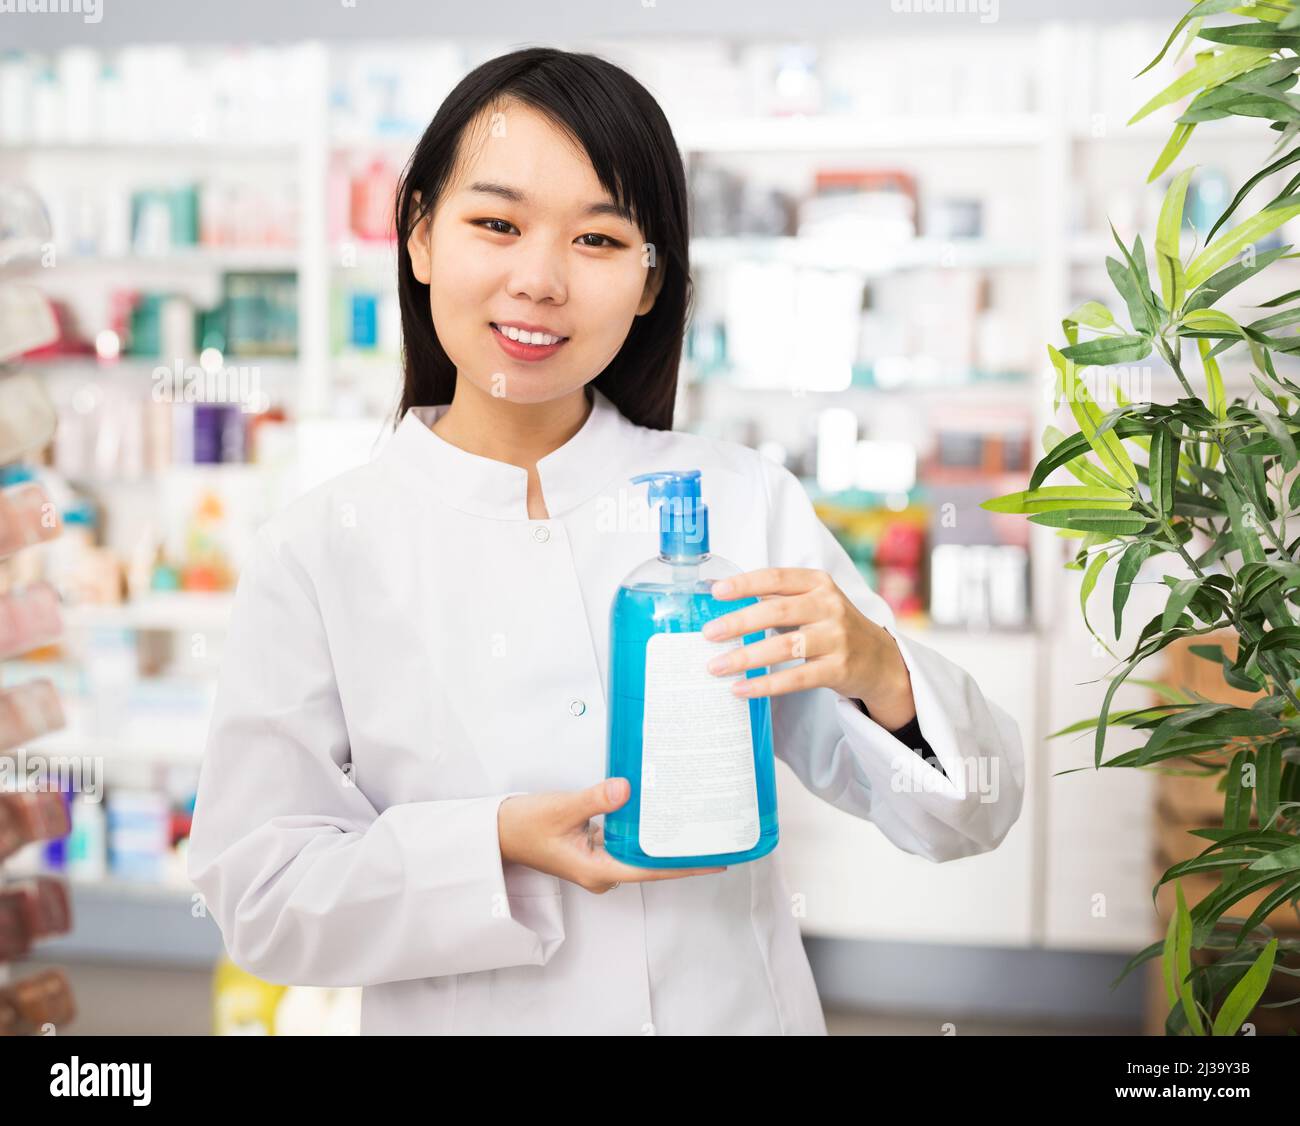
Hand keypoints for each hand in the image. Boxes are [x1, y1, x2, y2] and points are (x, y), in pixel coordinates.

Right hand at [497, 778, 726, 893]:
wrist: (496, 832)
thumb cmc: (523, 826)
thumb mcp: (561, 808)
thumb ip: (595, 800)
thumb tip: (626, 789)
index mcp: (598, 870)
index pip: (651, 869)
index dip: (684, 864)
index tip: (714, 858)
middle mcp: (603, 869)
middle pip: (650, 860)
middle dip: (679, 846)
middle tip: (712, 829)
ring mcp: (598, 859)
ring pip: (638, 848)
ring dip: (661, 835)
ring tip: (693, 817)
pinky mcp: (593, 846)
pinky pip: (625, 837)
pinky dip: (641, 825)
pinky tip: (657, 808)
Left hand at [702, 567, 918, 730]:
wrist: (880, 660)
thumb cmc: (833, 627)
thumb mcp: (813, 602)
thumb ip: (777, 598)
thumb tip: (724, 598)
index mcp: (818, 583)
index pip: (776, 577)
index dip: (745, 583)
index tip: (716, 592)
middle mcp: (829, 606)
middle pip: (777, 611)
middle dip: (738, 622)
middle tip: (709, 633)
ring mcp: (836, 638)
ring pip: (784, 646)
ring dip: (746, 657)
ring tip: (716, 666)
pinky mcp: (839, 668)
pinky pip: (796, 678)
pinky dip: (765, 684)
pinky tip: (741, 689)